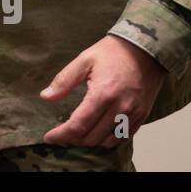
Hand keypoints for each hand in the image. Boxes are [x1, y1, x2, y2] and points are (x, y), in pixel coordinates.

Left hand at [40, 35, 165, 147]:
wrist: (145, 49)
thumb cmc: (112, 52)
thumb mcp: (84, 60)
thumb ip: (64, 81)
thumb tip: (45, 97)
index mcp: (103, 94)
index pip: (78, 125)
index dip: (61, 135)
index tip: (49, 138)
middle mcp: (120, 108)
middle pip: (92, 137)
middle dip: (72, 140)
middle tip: (60, 135)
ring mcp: (133, 114)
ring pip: (107, 141)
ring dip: (90, 142)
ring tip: (76, 135)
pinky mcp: (142, 116)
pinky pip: (123, 137)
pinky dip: (107, 140)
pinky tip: (97, 134)